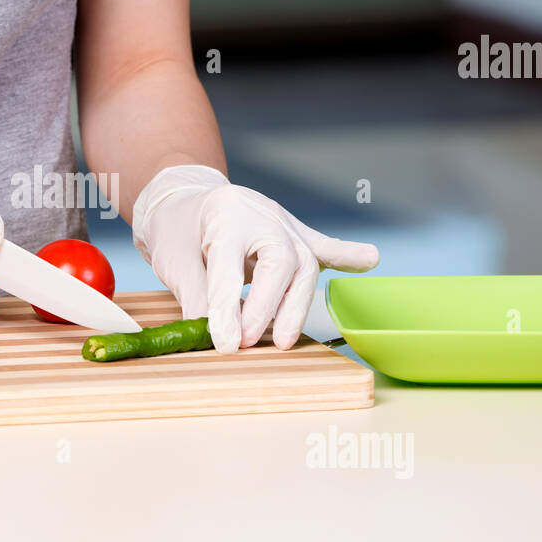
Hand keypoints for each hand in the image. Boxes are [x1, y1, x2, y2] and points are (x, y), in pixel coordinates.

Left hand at [132, 165, 378, 352]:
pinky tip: (369, 259)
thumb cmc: (177, 228)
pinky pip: (324, 246)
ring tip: (282, 340)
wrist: (184, 197)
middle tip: (247, 342)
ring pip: (304, 263)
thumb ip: (196, 297)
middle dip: (268, 307)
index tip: (225, 343)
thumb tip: (216, 337)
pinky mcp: (296, 233)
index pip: (229, 267)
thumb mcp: (172, 260)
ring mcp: (282, 222)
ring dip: (295, 307)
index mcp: (224, 215)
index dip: (227, 308)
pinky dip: (347, 256)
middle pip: (280, 261)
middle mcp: (260, 214)